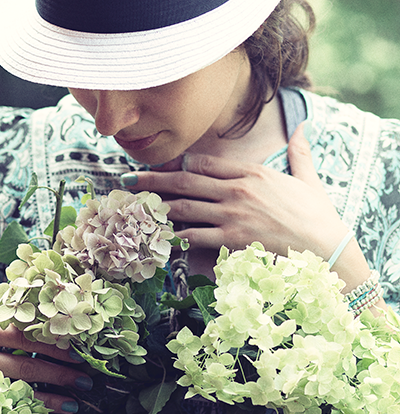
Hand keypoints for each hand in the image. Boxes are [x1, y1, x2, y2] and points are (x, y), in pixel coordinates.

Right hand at [0, 307, 93, 413]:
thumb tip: (25, 305)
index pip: (25, 328)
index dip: (55, 337)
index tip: (80, 344)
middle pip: (29, 356)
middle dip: (62, 366)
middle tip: (88, 375)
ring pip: (19, 384)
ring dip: (52, 392)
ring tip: (78, 399)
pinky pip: (0, 406)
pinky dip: (24, 412)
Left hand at [123, 124, 373, 289]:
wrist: (326, 246)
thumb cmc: (318, 215)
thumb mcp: (308, 178)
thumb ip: (300, 152)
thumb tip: (303, 125)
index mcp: (252, 173)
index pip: (205, 163)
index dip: (180, 165)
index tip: (161, 165)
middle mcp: (237, 191)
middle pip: (184, 182)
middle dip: (152, 180)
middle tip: (128, 180)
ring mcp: (231, 216)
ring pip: (183, 208)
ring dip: (155, 207)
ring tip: (133, 207)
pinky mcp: (230, 240)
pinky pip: (193, 237)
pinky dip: (172, 238)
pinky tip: (155, 237)